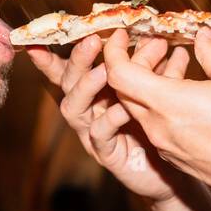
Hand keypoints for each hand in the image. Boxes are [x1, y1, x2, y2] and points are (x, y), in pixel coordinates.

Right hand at [28, 29, 189, 202]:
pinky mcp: (106, 154)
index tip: (38, 41)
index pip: (67, 71)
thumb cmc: (159, 127)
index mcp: (94, 93)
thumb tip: (154, 38)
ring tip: (103, 70)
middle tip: (93, 40)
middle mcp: (87, 112)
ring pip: (74, 108)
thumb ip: (149, 67)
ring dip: (86, 86)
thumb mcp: (155, 89)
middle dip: (78, 61)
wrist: (173, 172)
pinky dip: (110, 117)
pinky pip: (99, 134)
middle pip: (68, 84)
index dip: (50, 58)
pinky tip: (124, 106)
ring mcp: (92, 134)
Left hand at [103, 26, 210, 197]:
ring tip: (174, 63)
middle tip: (155, 46)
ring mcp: (162, 143)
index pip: (119, 75)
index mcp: (167, 103)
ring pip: (139, 107)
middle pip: (124, 91)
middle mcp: (156, 125)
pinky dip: (158, 104)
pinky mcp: (171, 154)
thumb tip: (203, 36)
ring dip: (148, 84)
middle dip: (135, 64)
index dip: (114, 52)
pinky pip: (153, 124)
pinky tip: (181, 93)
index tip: (122, 36)